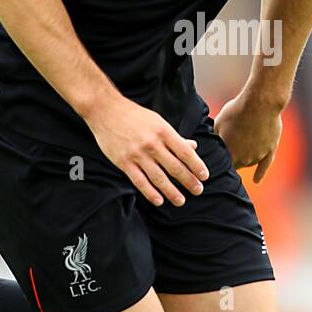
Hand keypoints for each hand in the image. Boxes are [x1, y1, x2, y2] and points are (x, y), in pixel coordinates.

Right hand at [85, 95, 208, 205]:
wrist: (106, 110)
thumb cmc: (135, 116)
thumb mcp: (158, 121)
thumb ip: (175, 137)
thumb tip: (194, 146)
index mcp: (164, 132)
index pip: (186, 153)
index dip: (197, 166)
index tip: (204, 176)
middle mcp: (153, 144)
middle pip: (175, 167)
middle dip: (189, 181)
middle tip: (198, 191)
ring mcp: (138, 154)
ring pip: (159, 178)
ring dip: (172, 192)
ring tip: (181, 201)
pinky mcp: (124, 162)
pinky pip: (140, 181)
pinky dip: (150, 193)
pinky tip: (159, 201)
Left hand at [213, 91, 282, 182]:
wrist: (261, 103)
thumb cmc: (238, 110)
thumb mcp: (219, 122)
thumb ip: (216, 137)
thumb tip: (211, 145)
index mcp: (229, 153)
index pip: (222, 165)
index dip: (219, 162)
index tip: (216, 161)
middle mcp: (244, 159)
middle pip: (236, 166)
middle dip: (232, 160)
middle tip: (229, 153)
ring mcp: (258, 156)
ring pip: (249, 163)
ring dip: (245, 159)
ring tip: (242, 149)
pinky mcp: (270, 151)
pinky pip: (264, 166)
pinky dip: (260, 174)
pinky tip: (256, 180)